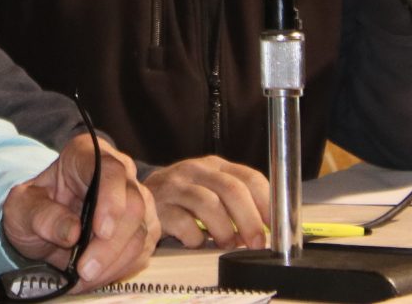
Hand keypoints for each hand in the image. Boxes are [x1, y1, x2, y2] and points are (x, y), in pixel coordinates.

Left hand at [2, 132, 155, 285]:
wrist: (42, 227)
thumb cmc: (33, 208)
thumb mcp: (21, 209)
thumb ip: (42, 216)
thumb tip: (73, 232)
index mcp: (86, 154)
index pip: (110, 170)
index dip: (111, 200)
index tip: (101, 231)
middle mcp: (118, 171)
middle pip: (132, 205)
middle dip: (110, 244)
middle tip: (85, 269)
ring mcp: (135, 199)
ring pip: (141, 231)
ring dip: (114, 261)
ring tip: (84, 277)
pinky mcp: (142, 227)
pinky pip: (141, 250)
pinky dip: (119, 268)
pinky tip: (96, 276)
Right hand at [143, 156, 270, 248]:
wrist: (136, 195)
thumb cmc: (184, 199)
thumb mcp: (212, 192)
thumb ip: (237, 206)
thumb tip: (262, 234)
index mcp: (216, 166)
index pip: (249, 177)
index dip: (266, 203)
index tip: (274, 227)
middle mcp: (196, 170)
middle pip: (232, 190)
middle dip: (249, 221)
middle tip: (256, 244)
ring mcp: (176, 186)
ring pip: (208, 204)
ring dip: (224, 230)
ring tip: (227, 245)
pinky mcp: (159, 205)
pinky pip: (183, 223)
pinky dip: (196, 237)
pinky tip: (197, 242)